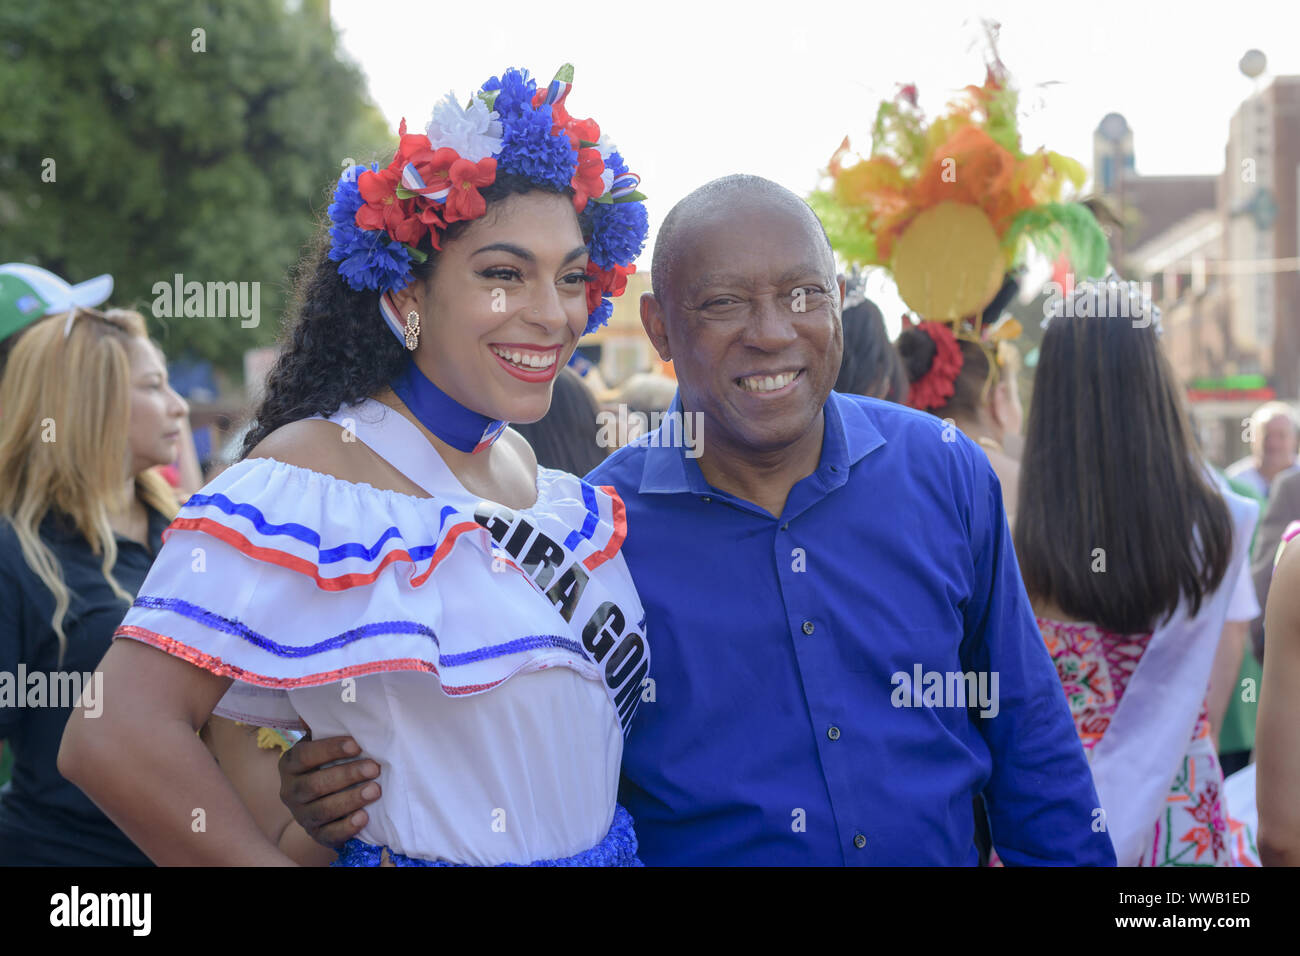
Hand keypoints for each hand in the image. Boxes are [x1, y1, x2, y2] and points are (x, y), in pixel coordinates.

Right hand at [278, 733, 381, 848]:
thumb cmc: (326, 764)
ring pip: (323, 810)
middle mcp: (290, 791)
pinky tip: (364, 817)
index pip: (304, 756)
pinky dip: (346, 827)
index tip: (356, 745)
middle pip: (315, 785)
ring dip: (350, 799)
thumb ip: (325, 727)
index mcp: (290, 765)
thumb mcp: (321, 745)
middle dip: (347, 775)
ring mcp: (301, 815)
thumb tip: (336, 696)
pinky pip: (329, 834)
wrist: (322, 801)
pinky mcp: (316, 834)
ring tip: (375, 790)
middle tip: (374, 768)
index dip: (329, 750)